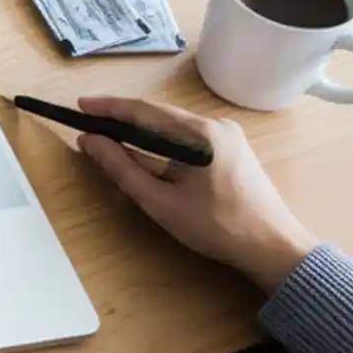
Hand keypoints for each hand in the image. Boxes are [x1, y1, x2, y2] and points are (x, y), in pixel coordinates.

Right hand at [76, 96, 318, 293]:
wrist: (272, 247)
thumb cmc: (215, 227)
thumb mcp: (160, 201)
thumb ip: (122, 167)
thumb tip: (90, 141)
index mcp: (200, 133)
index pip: (144, 110)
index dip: (109, 107)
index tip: (80, 105)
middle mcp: (216, 125)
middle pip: (159, 115)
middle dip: (123, 118)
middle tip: (90, 124)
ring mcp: (227, 136)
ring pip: (173, 127)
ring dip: (142, 132)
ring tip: (112, 137)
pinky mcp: (232, 149)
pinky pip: (187, 138)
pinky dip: (162, 142)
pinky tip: (146, 152)